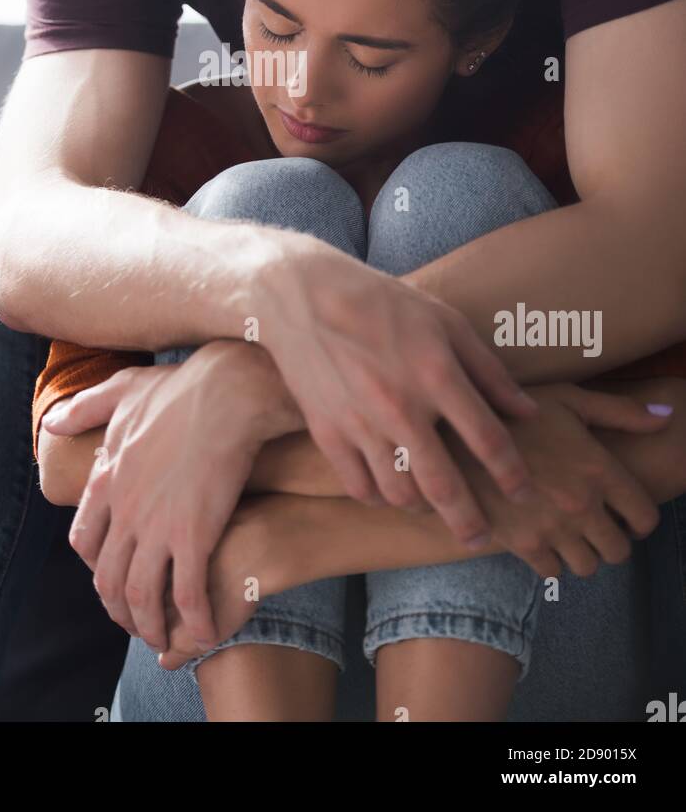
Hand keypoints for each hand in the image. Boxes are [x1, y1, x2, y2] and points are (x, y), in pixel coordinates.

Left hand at [39, 341, 299, 652]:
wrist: (229, 390)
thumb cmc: (183, 387)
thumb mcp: (123, 390)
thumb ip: (85, 408)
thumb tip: (51, 424)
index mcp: (107, 479)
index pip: (84, 541)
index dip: (95, 567)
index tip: (113, 575)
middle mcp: (124, 509)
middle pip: (108, 579)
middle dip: (118, 611)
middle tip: (136, 622)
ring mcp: (156, 525)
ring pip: (140, 595)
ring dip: (149, 625)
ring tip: (165, 638)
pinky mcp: (194, 534)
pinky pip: (185, 594)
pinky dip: (193, 621)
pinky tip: (205, 632)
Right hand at [254, 234, 539, 543]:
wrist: (304, 296)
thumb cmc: (384, 304)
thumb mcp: (446, 322)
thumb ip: (489, 371)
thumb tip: (529, 413)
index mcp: (437, 374)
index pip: (488, 441)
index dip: (513, 474)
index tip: (523, 491)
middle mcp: (401, 406)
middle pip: (445, 486)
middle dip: (470, 521)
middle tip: (482, 536)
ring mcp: (361, 424)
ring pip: (401, 494)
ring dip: (424, 509)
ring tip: (434, 508)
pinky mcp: (328, 433)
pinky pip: (360, 488)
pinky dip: (380, 498)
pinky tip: (391, 491)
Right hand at [443, 382, 667, 575]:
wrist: (453, 434)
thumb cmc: (514, 411)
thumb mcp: (567, 399)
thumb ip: (619, 411)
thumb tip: (667, 416)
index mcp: (598, 468)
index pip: (644, 517)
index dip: (640, 519)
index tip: (626, 515)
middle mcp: (582, 503)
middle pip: (618, 550)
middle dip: (611, 540)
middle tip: (595, 525)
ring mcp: (552, 528)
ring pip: (588, 566)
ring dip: (582, 553)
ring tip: (567, 532)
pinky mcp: (522, 544)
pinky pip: (552, 573)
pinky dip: (550, 560)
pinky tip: (540, 536)